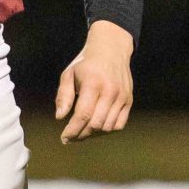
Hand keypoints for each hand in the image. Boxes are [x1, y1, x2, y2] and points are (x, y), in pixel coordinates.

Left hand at [54, 20, 133, 143]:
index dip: (73, 130)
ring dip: (93, 134)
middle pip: (96, 124)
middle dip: (81, 135)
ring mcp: (121, 97)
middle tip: (71, 137)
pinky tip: (96, 127)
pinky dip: (107, 130)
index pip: (83, 115)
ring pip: (108, 127)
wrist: (111, 50)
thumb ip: (63, 95)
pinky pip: (119, 124)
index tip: (64, 138)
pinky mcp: (128, 100)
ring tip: (82, 132)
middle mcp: (110, 91)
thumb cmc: (86, 64)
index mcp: (93, 83)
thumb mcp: (69, 74)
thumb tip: (60, 117)